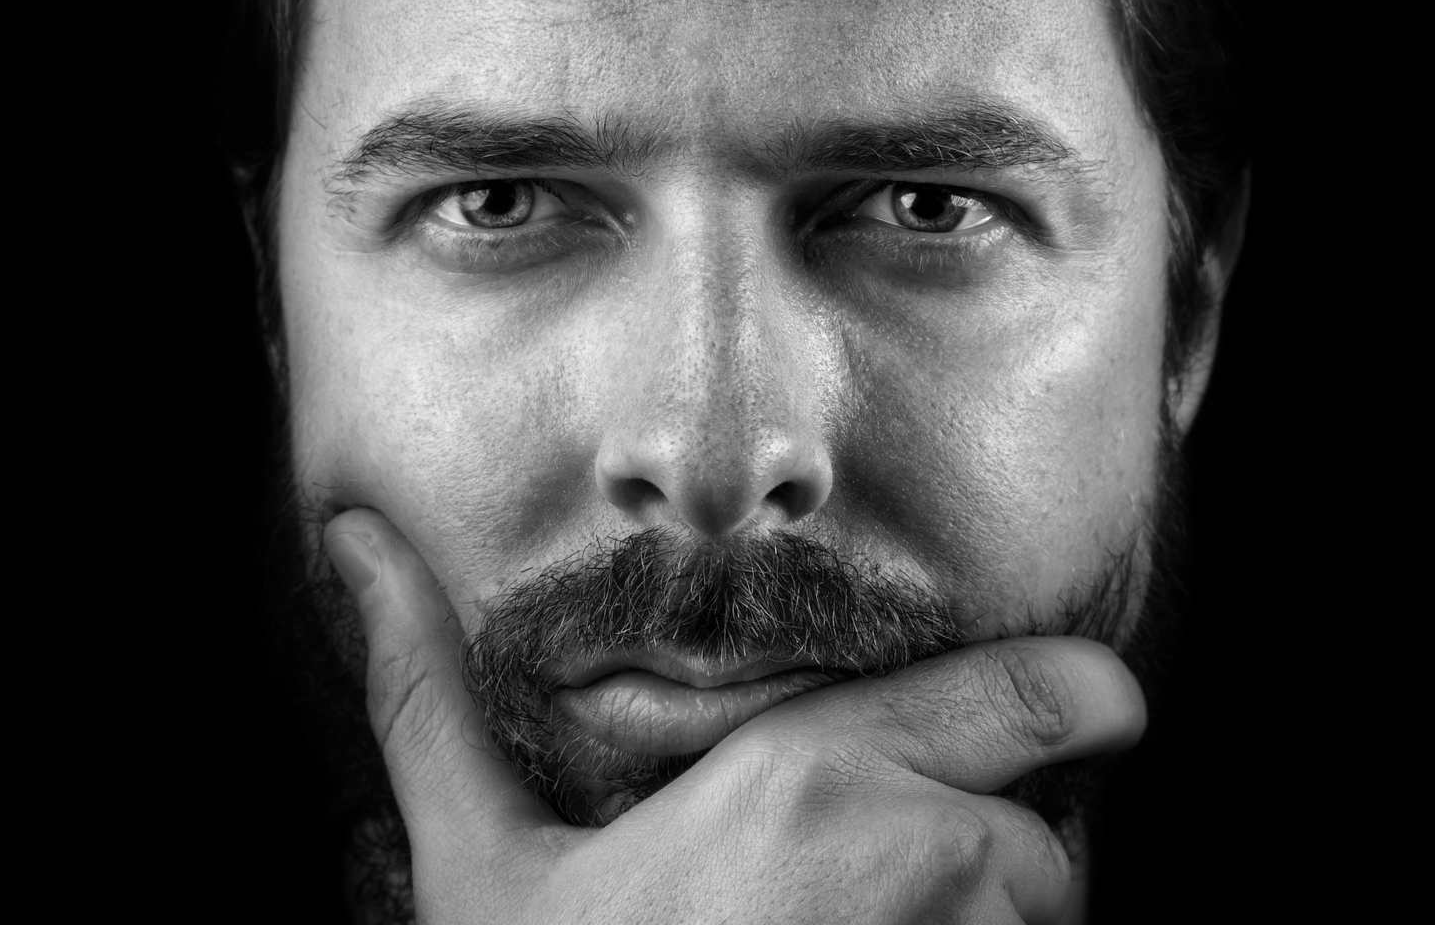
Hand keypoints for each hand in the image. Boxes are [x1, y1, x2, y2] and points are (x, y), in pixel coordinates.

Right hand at [326, 508, 1146, 923]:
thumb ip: (432, 697)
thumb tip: (353, 544)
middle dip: (996, 861)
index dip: (1080, 705)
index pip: (1057, 696)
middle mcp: (925, 865)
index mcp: (816, 782)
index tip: (1063, 724)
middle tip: (877, 897)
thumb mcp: (478, 867)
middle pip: (1056, 841)